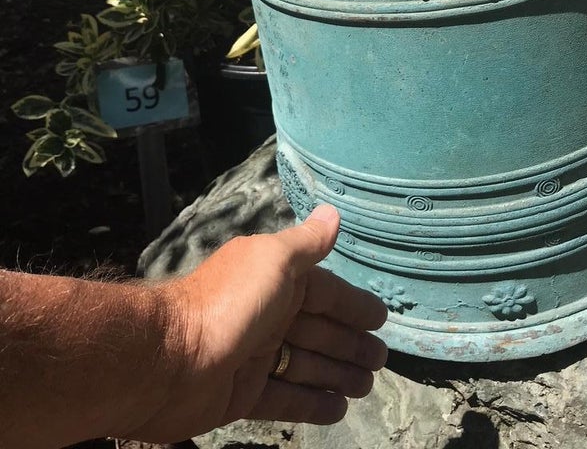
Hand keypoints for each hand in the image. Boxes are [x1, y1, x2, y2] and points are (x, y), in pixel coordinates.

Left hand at [124, 204, 388, 441]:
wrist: (168, 360)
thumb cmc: (228, 303)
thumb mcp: (273, 262)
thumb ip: (306, 243)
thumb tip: (333, 213)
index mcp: (276, 279)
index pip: (325, 291)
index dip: (353, 305)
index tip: (381, 319)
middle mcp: (268, 314)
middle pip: (319, 330)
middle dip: (350, 344)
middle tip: (380, 362)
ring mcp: (255, 356)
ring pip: (306, 365)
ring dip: (337, 374)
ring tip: (367, 386)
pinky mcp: (243, 394)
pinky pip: (286, 398)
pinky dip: (312, 402)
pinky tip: (339, 409)